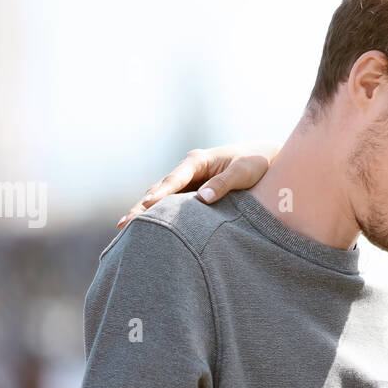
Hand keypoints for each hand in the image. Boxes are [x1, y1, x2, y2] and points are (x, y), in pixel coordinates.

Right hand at [118, 141, 279, 227]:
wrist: (263, 158)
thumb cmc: (254, 163)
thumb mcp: (243, 171)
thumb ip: (224, 184)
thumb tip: (204, 199)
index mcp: (198, 160)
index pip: (175, 179)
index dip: (161, 193)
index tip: (148, 205)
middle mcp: (188, 169)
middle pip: (160, 188)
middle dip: (142, 206)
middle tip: (124, 223)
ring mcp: (188, 181)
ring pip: (162, 197)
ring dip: (144, 211)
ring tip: (124, 228)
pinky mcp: (191, 192)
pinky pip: (172, 204)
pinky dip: (158, 215)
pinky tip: (144, 229)